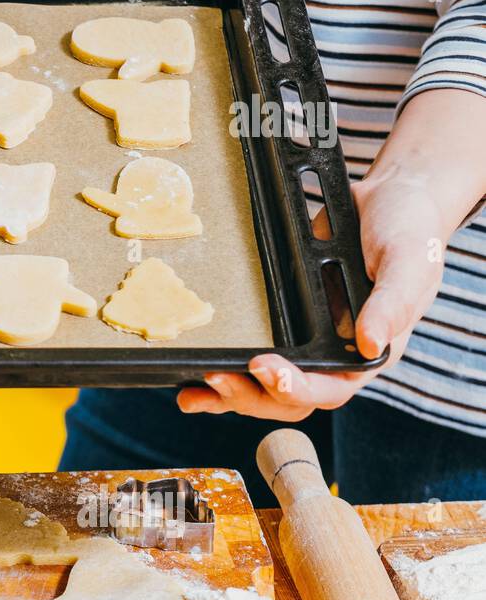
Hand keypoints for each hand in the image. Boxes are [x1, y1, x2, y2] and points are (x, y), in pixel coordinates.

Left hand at [178, 170, 445, 421]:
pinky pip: (247, 357)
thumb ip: (393, 302)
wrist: (388, 200)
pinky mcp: (279, 324)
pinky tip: (188, 379)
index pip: (330, 388)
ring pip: (262, 387)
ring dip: (227, 395)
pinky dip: (221, 372)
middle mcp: (333, 357)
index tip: (266, 367)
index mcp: (367, 354)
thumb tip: (369, 344)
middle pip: (287, 398)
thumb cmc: (408, 231)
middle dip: (250, 395)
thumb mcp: (410, 260)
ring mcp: (303, 342)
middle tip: (215, 376)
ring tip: (191, 393)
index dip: (296, 387)